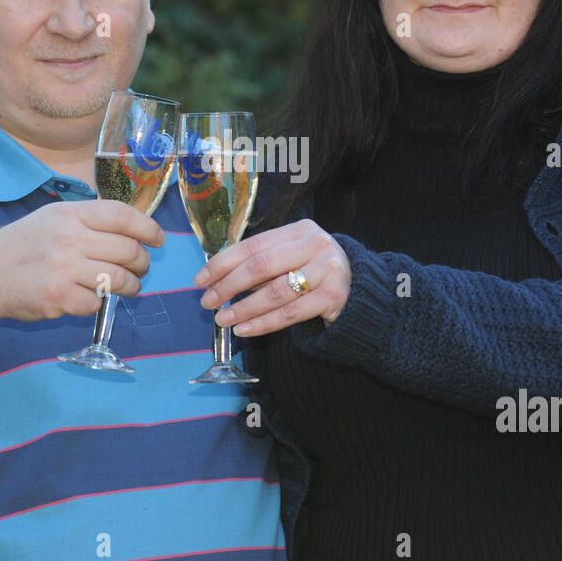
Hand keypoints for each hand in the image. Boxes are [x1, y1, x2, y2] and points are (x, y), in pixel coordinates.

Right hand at [0, 200, 164, 321]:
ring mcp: (64, 269)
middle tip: (140, 268)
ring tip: (127, 287)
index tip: (158, 239)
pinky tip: (89, 297)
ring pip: (120, 279)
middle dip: (143, 263)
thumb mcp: (52, 218)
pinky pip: (97, 303)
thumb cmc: (22, 245)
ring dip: (131, 286)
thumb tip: (133, 230)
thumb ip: (88, 221)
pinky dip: (99, 303)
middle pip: (128, 251)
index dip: (148, 228)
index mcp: (70, 214)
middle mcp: (69, 238)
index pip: (122, 216)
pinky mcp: (59, 298)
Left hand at [193, 219, 350, 337]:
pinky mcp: (333, 297)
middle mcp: (315, 245)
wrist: (360, 288)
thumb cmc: (314, 271)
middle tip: (208, 301)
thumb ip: (262, 262)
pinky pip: (290, 313)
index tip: (201, 279)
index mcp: (299, 230)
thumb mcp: (292, 256)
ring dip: (243, 308)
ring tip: (223, 320)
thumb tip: (216, 279)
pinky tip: (245, 330)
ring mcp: (327, 270)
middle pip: (261, 266)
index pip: (252, 245)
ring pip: (275, 292)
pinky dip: (263, 323)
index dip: (222, 263)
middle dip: (229, 285)